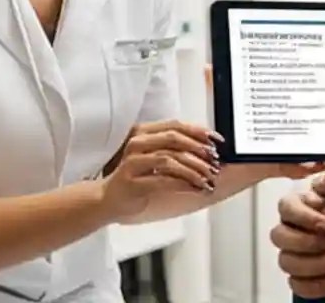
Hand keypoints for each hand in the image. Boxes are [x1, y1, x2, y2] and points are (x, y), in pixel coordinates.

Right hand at [100, 119, 221, 221]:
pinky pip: (164, 181)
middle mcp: (136, 144)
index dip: (198, 131)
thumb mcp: (153, 158)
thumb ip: (173, 150)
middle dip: (199, 150)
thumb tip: (206, 150)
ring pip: (171, 160)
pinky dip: (184, 184)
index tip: (217, 140)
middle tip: (215, 162)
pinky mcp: (133, 182)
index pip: (175, 126)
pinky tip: (195, 188)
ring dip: (194, 170)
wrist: (108, 199)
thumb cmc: (134, 178)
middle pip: (174, 140)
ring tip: (208, 179)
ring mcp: (133, 162)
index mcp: (142, 132)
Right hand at [273, 187, 324, 297]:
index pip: (287, 207)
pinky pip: (299, 285)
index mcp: (315, 206)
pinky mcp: (319, 277)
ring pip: (287, 262)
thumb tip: (317, 183)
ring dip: (310, 264)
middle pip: (280, 236)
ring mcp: (312, 254)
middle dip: (303, 241)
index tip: (323, 223)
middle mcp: (308, 230)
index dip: (300, 215)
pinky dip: (311, 285)